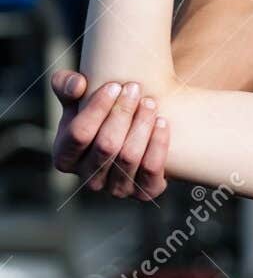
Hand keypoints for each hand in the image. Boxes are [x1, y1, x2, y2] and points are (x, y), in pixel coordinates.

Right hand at [50, 70, 169, 200]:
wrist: (133, 132)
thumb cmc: (100, 112)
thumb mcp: (77, 99)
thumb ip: (65, 86)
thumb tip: (77, 85)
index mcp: (65, 158)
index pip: (78, 135)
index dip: (97, 109)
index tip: (115, 85)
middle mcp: (89, 179)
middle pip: (106, 146)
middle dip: (122, 113)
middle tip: (135, 88)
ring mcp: (116, 189)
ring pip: (129, 157)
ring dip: (141, 125)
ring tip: (150, 102)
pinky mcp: (144, 192)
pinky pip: (151, 170)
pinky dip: (158, 144)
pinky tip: (163, 121)